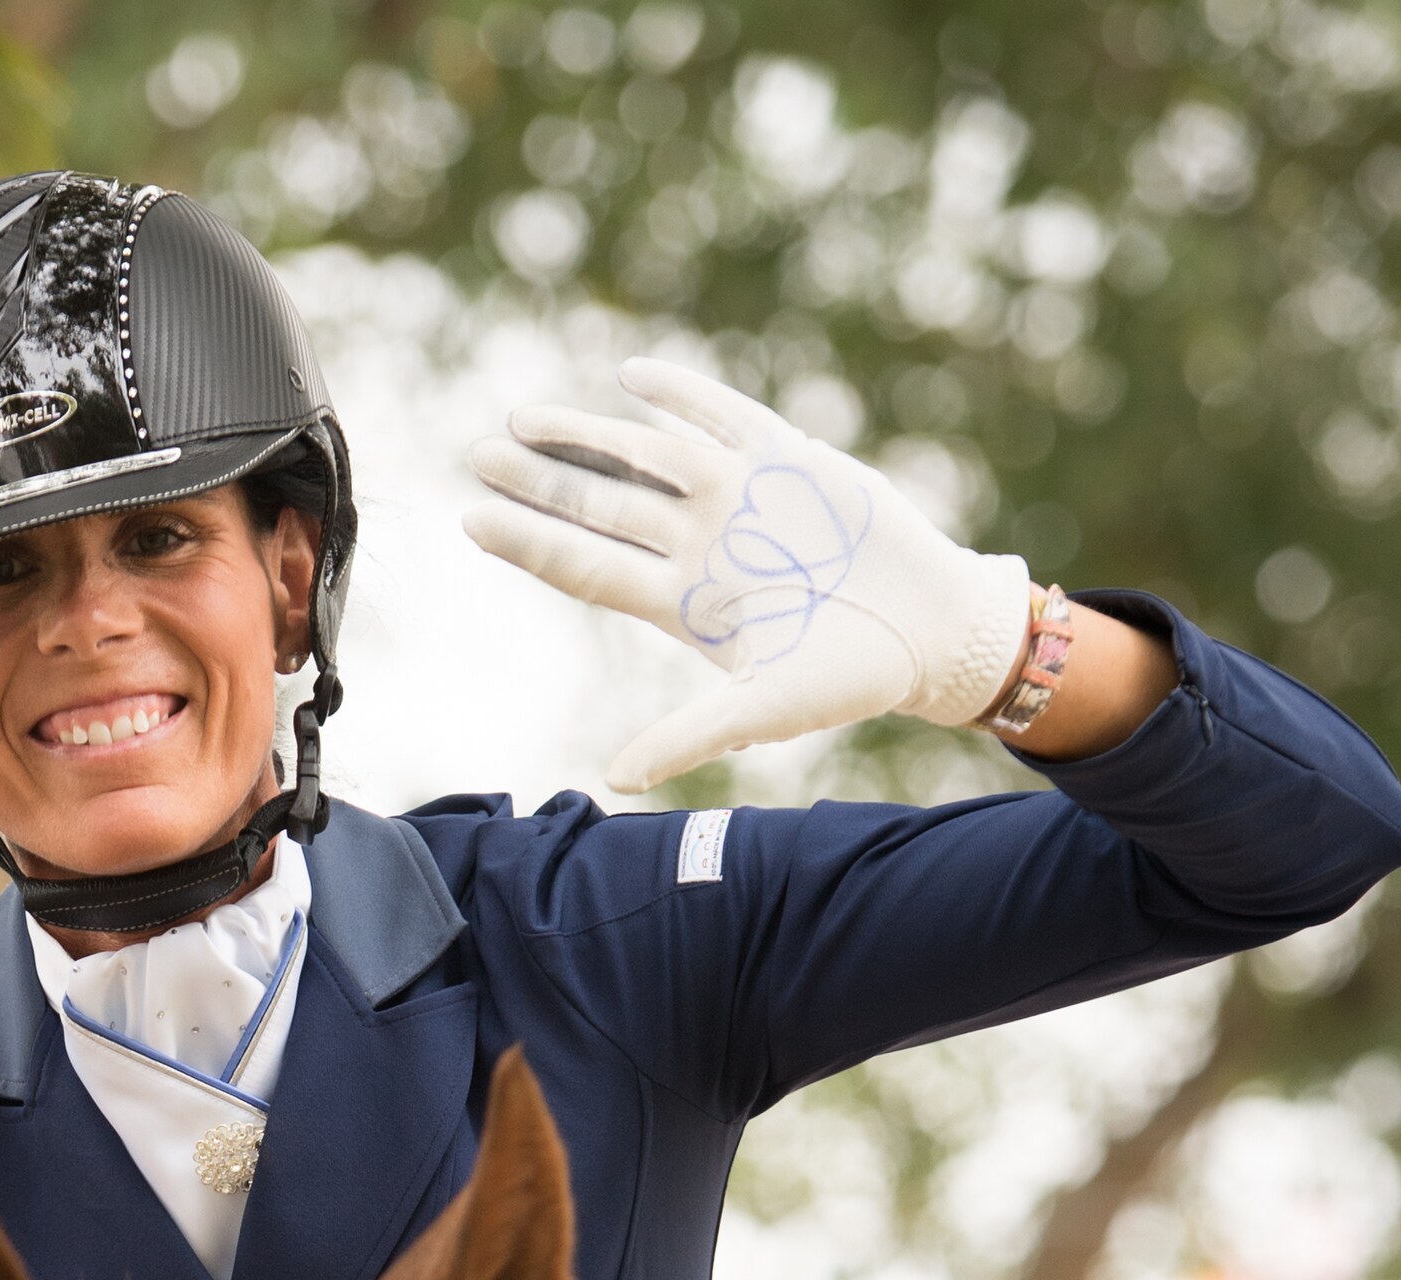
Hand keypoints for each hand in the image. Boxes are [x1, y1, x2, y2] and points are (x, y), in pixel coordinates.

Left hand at [464, 360, 1030, 790]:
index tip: (471, 520)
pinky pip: (721, 415)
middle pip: (599, 505)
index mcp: (682, 602)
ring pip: (645, 456)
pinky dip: (680, 395)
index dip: (529, 543)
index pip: (587, 566)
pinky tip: (633, 378)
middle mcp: (698, 544)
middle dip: (539, 480)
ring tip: (523, 418)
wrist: (929, 630)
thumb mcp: (764, 710)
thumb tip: (616, 780)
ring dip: (587, 437)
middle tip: (474, 452)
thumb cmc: (848, 678)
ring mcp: (738, 497)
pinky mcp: (787, 458)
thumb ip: (689, 736)